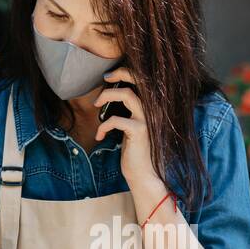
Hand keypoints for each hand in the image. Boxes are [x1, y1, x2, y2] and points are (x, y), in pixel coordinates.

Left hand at [95, 68, 159, 188]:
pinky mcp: (139, 131)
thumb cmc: (135, 153)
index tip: (110, 76)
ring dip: (107, 96)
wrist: (143, 176)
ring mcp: (147, 120)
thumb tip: (110, 98)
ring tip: (96, 105)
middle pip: (138, 80)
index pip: (143, 81)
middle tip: (105, 79)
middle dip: (119, 74)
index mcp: (151, 109)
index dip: (126, 72)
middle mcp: (153, 111)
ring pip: (126, 95)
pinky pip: (115, 120)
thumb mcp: (130, 128)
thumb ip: (127, 113)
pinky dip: (103, 127)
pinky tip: (100, 136)